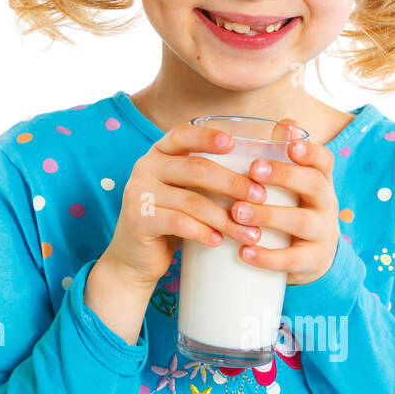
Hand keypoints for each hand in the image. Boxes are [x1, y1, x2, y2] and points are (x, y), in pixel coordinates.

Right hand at [100, 121, 252, 290]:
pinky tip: (218, 241)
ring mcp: (138, 193)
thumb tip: (260, 175)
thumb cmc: (171, 221)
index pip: (182, 135)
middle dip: (232, 183)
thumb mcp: (186, 193)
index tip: (233, 144)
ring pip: (191, 200)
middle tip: (260, 197)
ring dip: (225, 218)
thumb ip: (207, 180)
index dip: (207, 137)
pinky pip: (178, 222)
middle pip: (196, 168)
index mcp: (159, 154)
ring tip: (249, 232)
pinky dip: (203, 232)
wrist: (135, 259)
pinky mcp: (138, 219)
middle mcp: (145, 167)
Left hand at [223, 116, 339, 286]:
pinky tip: (244, 251)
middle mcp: (326, 204)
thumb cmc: (292, 210)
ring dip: (268, 215)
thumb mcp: (292, 185)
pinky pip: (293, 260)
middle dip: (284, 175)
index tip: (291, 145)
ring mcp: (323, 234)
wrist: (311, 260)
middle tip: (253, 171)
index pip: (324, 161)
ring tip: (237, 212)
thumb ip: (284, 155)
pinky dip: (267, 257)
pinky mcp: (313, 262)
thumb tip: (285, 122)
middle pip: (314, 185)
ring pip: (301, 222)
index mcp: (320, 181)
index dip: (310, 152)